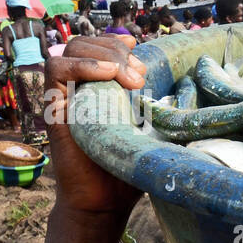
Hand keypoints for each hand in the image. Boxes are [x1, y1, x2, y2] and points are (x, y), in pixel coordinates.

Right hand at [45, 36, 145, 220]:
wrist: (105, 201)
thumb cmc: (127, 169)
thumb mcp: (148, 132)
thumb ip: (156, 109)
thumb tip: (189, 92)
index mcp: (97, 88)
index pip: (98, 47)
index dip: (115, 41)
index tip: (137, 47)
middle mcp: (78, 88)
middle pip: (85, 43)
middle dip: (115, 49)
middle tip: (140, 75)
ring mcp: (64, 96)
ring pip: (69, 49)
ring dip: (103, 54)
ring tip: (128, 77)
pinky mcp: (54, 108)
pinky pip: (55, 70)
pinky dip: (81, 65)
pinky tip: (107, 74)